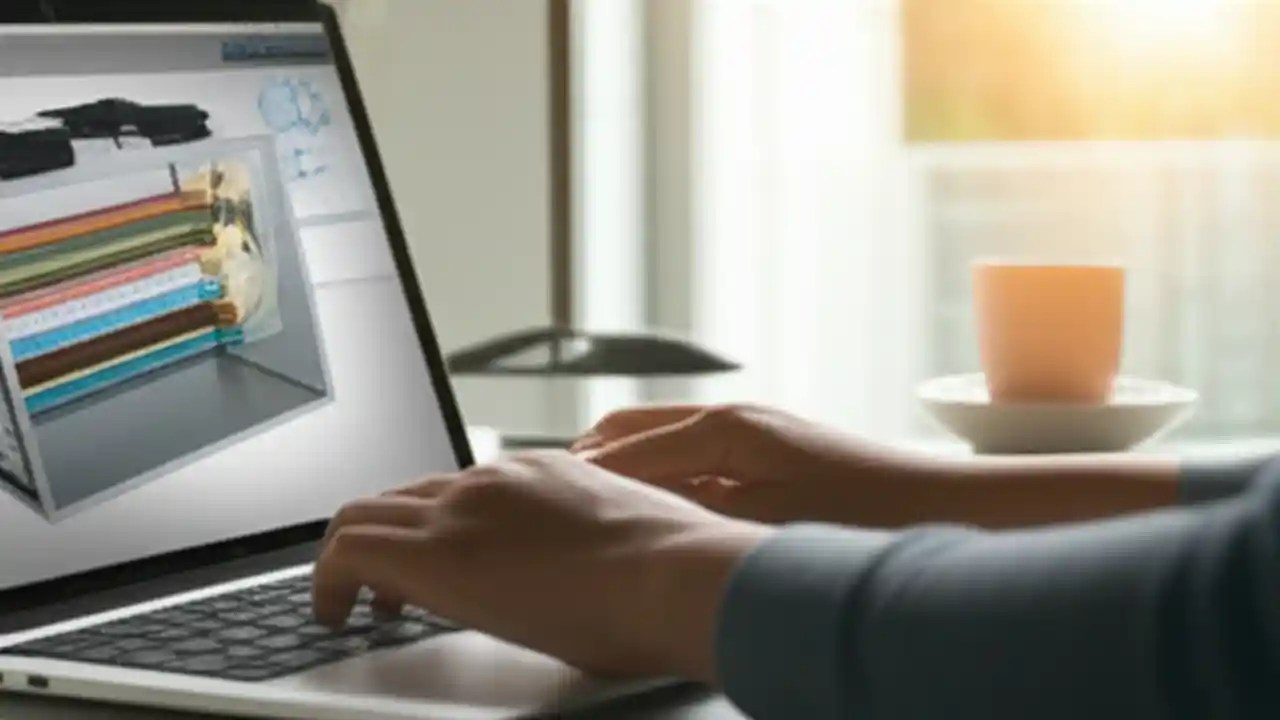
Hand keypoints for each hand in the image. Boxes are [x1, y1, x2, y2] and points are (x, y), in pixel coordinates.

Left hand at [312, 451, 770, 681]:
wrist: (677, 574)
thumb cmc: (674, 572)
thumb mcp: (626, 543)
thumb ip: (587, 547)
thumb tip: (586, 579)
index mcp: (540, 474)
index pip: (458, 489)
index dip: (432, 526)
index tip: (429, 564)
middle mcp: (493, 479)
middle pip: (402, 494)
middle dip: (384, 539)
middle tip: (382, 587)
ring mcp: (461, 508)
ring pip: (365, 512)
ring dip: (351, 558)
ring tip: (350, 605)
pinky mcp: (435, 552)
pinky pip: (350, 549)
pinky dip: (329, 580)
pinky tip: (336, 614)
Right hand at [575, 404, 938, 526]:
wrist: (939, 503)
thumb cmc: (862, 514)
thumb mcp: (760, 521)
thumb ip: (686, 508)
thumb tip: (626, 503)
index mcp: (721, 429)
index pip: (621, 450)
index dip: (575, 479)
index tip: (534, 496)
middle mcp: (729, 419)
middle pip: (627, 429)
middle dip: (585, 461)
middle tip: (545, 497)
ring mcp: (747, 430)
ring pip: (654, 437)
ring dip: (618, 464)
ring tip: (584, 502)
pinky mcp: (763, 448)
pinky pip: (686, 452)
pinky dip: (654, 471)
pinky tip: (649, 506)